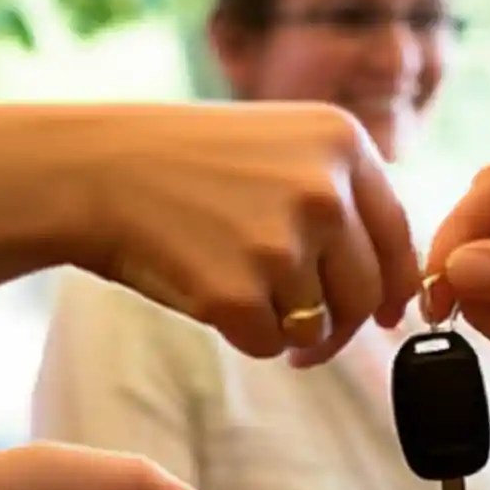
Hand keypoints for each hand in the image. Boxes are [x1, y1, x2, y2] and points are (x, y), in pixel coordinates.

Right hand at [0, 103, 418, 360]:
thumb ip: (345, 201)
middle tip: (309, 336)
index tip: (390, 317)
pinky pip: (270, 346)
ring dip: (289, 329)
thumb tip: (399, 295)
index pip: (399, 238)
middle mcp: (324, 189)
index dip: (397, 288)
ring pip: (321, 325)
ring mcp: (282, 242)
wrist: (90, 170)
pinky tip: (211, 297)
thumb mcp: (283, 147)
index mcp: (343, 143)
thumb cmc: (189, 167)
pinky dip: (246, 337)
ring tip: (241, 290)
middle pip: (367, 293)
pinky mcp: (238, 294)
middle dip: (341, 325)